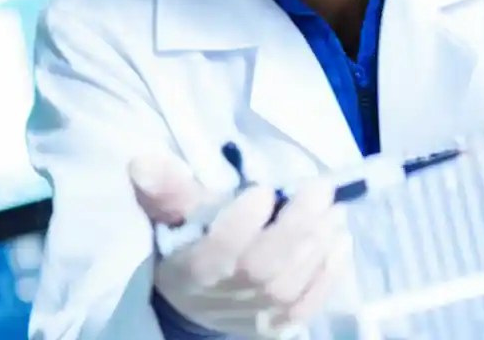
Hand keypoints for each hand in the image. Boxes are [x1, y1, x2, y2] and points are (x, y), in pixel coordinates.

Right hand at [129, 153, 351, 337]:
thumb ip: (168, 189)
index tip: (263, 190)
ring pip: (292, 284)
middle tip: (321, 188)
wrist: (195, 305)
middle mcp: (225, 298)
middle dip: (296, 225)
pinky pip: (311, 303)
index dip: (241, 224)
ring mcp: (256, 316)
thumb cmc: (189, 246)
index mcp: (192, 269)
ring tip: (334, 207)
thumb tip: (142, 160)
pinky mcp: (281, 326)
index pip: (218, 251)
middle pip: (264, 268)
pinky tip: (341, 239)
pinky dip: (330, 272)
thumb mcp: (173, 216)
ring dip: (319, 243)